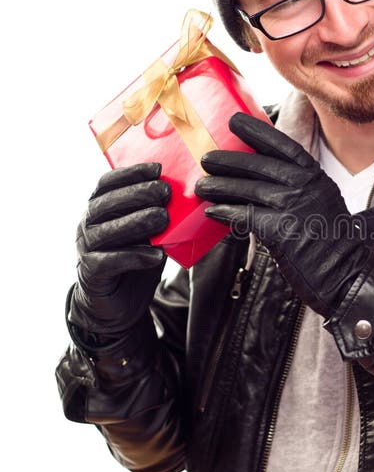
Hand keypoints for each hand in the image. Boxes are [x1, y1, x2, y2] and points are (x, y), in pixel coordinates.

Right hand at [68, 162, 169, 343]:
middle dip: (137, 194)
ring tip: (163, 218)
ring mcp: (86, 248)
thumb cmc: (136, 257)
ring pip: (106, 231)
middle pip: (106, 203)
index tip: (158, 169)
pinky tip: (156, 254)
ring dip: (136, 222)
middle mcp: (88, 224)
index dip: (131, 173)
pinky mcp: (92, 272)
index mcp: (99, 208)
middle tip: (165, 192)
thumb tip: (188, 194)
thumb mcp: (150, 231)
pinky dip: (133, 256)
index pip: (107, 183)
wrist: (121, 302)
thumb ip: (158, 212)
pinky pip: (108, 261)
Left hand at [197, 113, 371, 318]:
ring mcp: (293, 206)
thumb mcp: (322, 202)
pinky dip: (226, 212)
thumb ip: (298, 188)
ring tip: (202, 186)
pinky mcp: (281, 229)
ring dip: (219, 186)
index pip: (283, 145)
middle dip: (228, 160)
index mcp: (315, 176)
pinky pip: (245, 215)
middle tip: (207, 159)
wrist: (346, 272)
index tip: (234, 122)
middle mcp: (305, 185)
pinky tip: (213, 212)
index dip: (257, 131)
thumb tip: (261, 180)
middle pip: (259, 164)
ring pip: (247, 188)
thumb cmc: (331, 242)